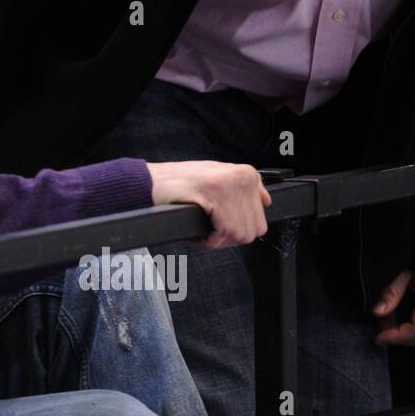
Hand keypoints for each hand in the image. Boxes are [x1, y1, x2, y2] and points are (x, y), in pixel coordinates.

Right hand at [147, 160, 268, 248]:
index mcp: (247, 174)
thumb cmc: (178, 185)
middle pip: (254, 229)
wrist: (149, 183)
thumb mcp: (217, 179)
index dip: (237, 228)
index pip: (261, 217)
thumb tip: (265, 200)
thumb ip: (242, 188)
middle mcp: (242, 177)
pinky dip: (209, 241)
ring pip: (240, 234)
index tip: (219, 226)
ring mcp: (230, 184)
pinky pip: (224, 232)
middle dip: (229, 237)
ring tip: (201, 231)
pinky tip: (197, 233)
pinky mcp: (215, 193)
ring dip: (218, 240)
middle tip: (208, 232)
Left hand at [373, 270, 414, 346]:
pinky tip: (398, 323)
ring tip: (388, 324)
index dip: (398, 336)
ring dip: (405, 337)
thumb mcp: (402, 275)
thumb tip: (377, 312)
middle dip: (400, 338)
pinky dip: (411, 332)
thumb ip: (390, 294)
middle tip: (381, 331)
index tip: (380, 337)